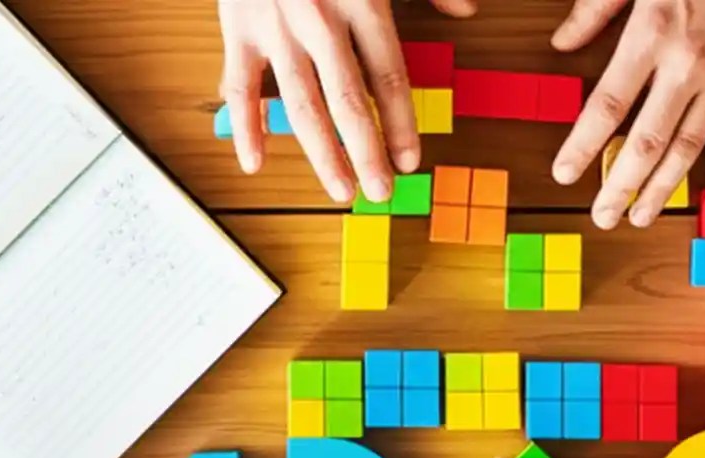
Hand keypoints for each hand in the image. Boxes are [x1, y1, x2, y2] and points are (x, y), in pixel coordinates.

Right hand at [218, 0, 429, 203]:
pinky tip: (253, 163)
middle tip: (380, 192)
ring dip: (320, 153)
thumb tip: (467, 9)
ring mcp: (274, 27)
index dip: (400, 123)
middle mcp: (318, 19)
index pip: (387, 76)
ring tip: (339, 190)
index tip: (410, 160)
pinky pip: (238, 86)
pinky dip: (244, 126)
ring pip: (299, 102)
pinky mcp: (237, 28)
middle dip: (365, 152)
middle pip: (346, 99)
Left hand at [549, 0, 704, 227]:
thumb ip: (596, 7)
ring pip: (690, 145)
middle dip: (620, 184)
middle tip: (601, 217)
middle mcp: (687, 64)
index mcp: (651, 34)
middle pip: (647, 139)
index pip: (608, 105)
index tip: (565, 174)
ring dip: (663, 187)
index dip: (583, 145)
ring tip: (640, 218)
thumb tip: (561, 43)